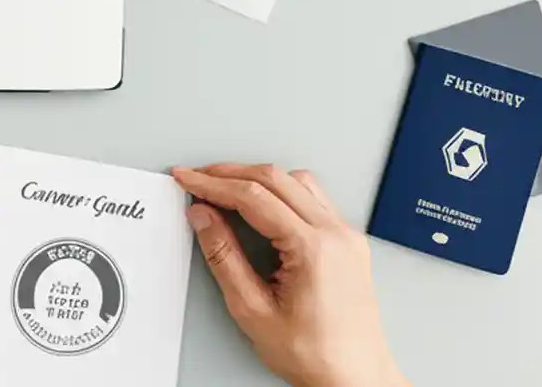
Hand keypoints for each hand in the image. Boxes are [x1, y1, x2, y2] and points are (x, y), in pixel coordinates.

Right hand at [172, 164, 406, 386]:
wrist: (355, 377)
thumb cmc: (314, 354)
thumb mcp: (253, 310)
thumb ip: (224, 257)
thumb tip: (204, 218)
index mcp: (313, 248)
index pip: (253, 197)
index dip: (213, 184)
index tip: (187, 180)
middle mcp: (335, 234)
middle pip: (275, 179)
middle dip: (229, 174)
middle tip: (198, 178)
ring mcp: (346, 235)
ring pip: (297, 182)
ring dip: (257, 178)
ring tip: (225, 188)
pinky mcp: (348, 242)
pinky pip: (313, 198)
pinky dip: (281, 192)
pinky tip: (262, 203)